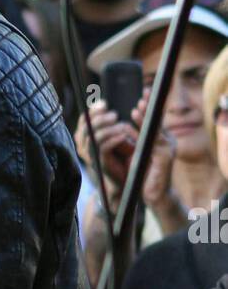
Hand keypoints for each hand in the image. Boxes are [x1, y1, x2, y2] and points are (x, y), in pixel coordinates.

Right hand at [75, 100, 136, 195]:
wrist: (124, 179)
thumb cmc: (121, 154)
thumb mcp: (113, 134)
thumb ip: (107, 121)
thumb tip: (103, 103)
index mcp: (85, 137)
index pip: (84, 119)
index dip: (93, 110)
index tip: (105, 104)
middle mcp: (84, 146)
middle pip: (86, 126)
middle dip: (101, 118)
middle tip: (115, 116)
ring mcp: (90, 155)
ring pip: (94, 136)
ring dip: (109, 128)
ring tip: (123, 126)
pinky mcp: (100, 162)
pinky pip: (103, 147)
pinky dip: (114, 139)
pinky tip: (124, 136)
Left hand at [130, 93, 178, 216]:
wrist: (152, 195)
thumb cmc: (143, 174)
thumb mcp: (135, 153)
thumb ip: (132, 140)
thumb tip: (121, 126)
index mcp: (161, 139)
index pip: (155, 119)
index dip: (150, 106)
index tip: (144, 93)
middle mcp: (167, 141)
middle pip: (158, 121)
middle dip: (150, 107)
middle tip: (143, 95)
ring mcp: (167, 149)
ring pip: (155, 130)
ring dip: (145, 119)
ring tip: (136, 109)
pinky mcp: (164, 159)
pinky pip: (152, 144)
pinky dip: (141, 137)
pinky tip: (131, 130)